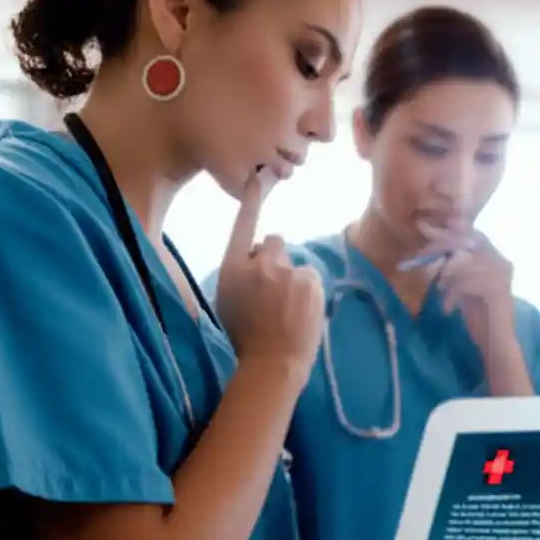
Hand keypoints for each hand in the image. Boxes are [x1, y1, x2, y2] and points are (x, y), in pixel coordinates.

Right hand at [213, 171, 324, 376]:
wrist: (273, 362)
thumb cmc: (246, 335)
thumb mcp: (229, 299)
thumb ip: (243, 272)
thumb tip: (259, 256)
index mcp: (232, 268)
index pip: (242, 225)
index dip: (251, 200)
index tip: (258, 177)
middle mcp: (258, 263)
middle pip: (274, 242)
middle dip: (276, 258)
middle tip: (274, 290)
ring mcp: (285, 271)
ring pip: (294, 264)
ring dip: (293, 279)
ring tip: (287, 309)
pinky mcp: (309, 280)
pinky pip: (310, 277)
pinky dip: (308, 291)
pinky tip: (300, 312)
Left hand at [416, 221, 515, 350]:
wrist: (497, 343)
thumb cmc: (479, 316)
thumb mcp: (463, 284)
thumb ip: (455, 266)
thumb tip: (432, 248)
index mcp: (496, 257)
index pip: (471, 233)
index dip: (448, 229)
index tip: (423, 226)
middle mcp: (502, 262)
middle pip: (466, 242)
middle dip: (440, 245)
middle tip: (420, 253)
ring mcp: (502, 276)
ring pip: (464, 261)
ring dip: (447, 275)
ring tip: (441, 290)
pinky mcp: (497, 291)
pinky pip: (466, 281)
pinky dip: (452, 292)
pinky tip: (448, 306)